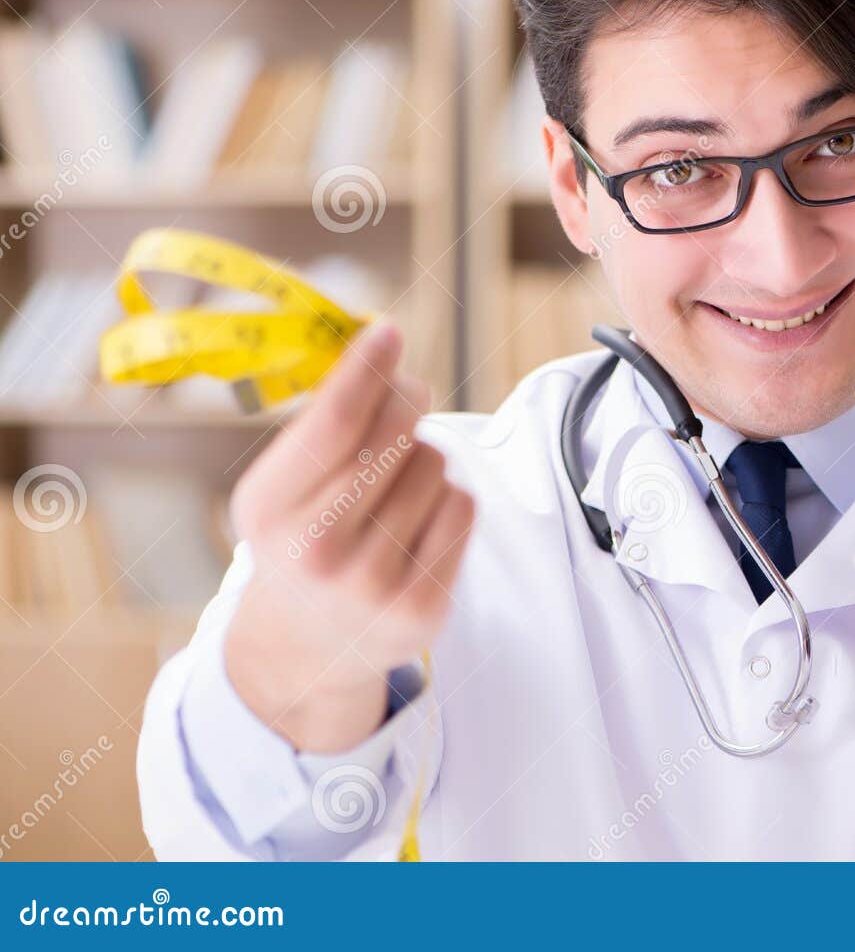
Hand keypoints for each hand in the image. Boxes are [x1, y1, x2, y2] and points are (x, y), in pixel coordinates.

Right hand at [223, 323, 475, 751]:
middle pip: (395, 435)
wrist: (308, 644)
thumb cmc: (302, 538)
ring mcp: (373, 583)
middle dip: (407, 400)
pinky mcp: (423, 604)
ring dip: (423, 458)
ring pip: (434, 464)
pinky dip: (449, 498)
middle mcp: (318, 550)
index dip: (365, 371)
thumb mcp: (281, 489)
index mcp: (270, 510)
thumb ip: (323, 425)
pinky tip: (418, 521)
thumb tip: (381, 344)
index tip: (389, 331)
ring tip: (394, 488)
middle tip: (409, 391)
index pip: (332, 424)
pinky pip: (463, 505)